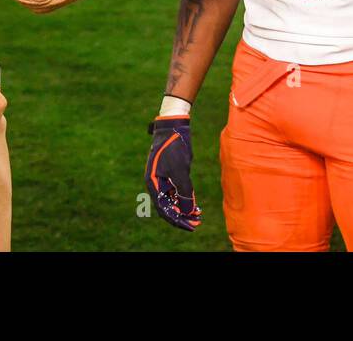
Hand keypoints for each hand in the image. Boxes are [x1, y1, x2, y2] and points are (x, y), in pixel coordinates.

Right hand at [145, 116, 200, 230]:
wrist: (174, 126)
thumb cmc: (174, 147)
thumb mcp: (180, 170)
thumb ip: (184, 190)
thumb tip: (188, 210)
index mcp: (153, 184)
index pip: (164, 209)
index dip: (177, 220)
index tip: (190, 226)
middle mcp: (156, 184)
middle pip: (168, 207)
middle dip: (182, 216)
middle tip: (197, 223)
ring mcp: (163, 179)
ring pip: (173, 200)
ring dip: (185, 208)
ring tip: (199, 216)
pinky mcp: (170, 174)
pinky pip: (176, 191)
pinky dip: (185, 199)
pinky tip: (196, 205)